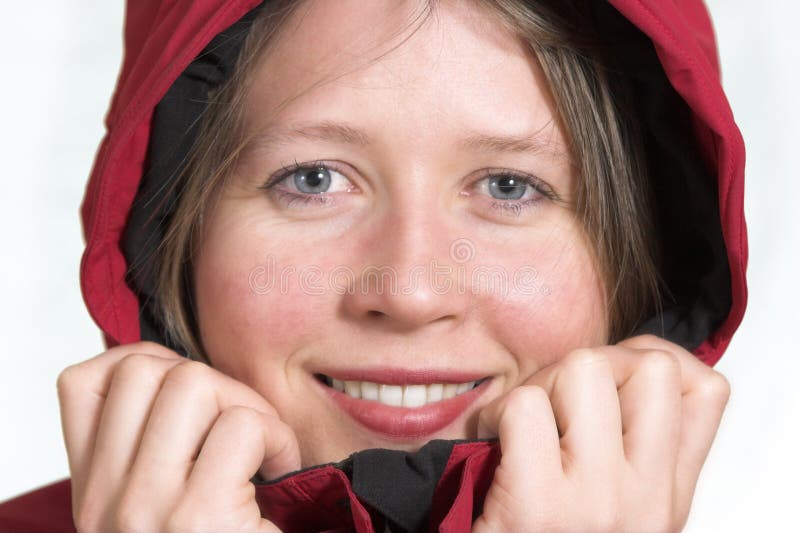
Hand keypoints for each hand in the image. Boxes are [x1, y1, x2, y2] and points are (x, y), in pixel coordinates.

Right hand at [57, 341, 300, 532]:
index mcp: (95, 496)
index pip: (84, 383)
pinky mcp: (198, 519)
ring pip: (190, 382)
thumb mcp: (156, 514)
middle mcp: (106, 502)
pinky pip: (242, 426)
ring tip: (263, 450)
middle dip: (214, 383)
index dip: (146, 364)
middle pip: (146, 369)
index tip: (194, 398)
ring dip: (246, 404)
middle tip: (244, 428)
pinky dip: (276, 437)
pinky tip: (281, 471)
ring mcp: (145, 509)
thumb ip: (153, 456)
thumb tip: (186, 378)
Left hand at [474, 335, 730, 532]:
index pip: (704, 387)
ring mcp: (597, 504)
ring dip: (540, 384)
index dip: (649, 362)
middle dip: (591, 365)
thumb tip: (631, 368)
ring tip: (520, 425)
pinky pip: (524, 406)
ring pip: (584, 369)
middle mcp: (646, 501)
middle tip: (553, 402)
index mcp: (667, 497)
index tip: (607, 381)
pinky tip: (489, 445)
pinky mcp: (536, 507)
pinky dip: (495, 414)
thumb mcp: (618, 509)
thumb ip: (636, 450)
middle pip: (649, 365)